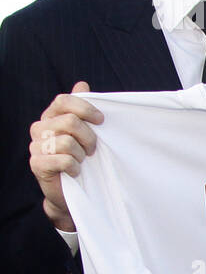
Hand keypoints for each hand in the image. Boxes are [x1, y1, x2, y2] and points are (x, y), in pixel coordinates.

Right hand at [29, 82, 101, 231]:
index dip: (85, 108)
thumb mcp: (86, 131)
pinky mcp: (36, 164)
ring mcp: (35, 146)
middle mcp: (39, 128)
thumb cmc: (82, 157)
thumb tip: (81, 83)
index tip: (101, 121)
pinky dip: (75, 167)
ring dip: (82, 154)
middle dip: (89, 137)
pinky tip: (75, 171)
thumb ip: (83, 109)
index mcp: (50, 116)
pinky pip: (63, 160)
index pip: (64, 100)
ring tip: (82, 161)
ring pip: (67, 142)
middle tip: (93, 149)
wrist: (73, 189)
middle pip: (70, 122)